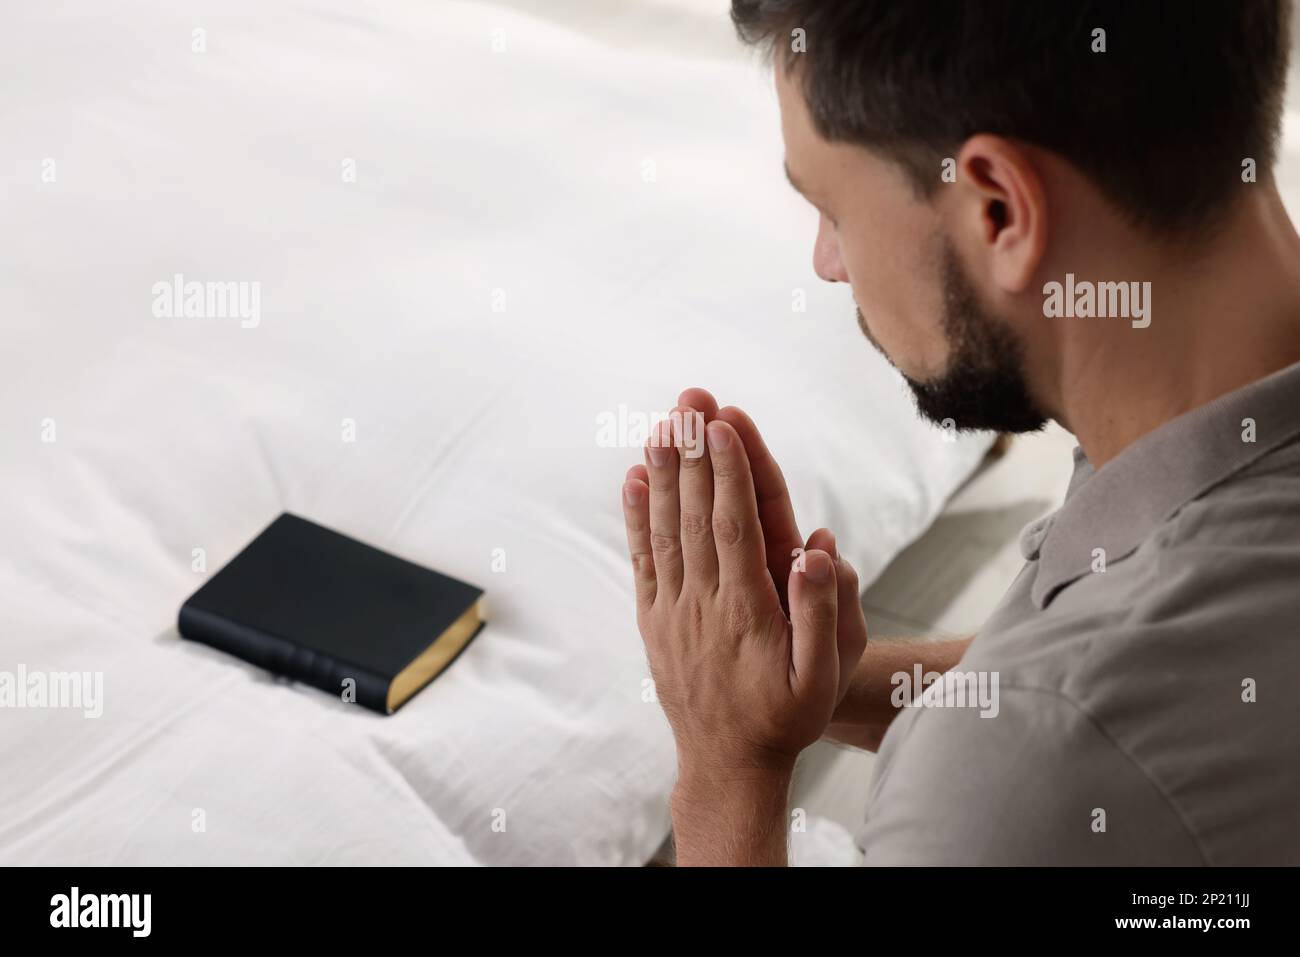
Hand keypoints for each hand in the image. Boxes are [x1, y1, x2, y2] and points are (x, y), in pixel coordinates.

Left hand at [620, 392, 858, 774]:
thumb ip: (821, 613)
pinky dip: (637, 517)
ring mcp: (673, 610)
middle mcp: (703, 603)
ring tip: (660, 422)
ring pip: (666, 529)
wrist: (727, 765)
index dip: (729, 473)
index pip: (735, 527)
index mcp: (747, 611)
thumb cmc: (785, 720)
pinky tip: (635, 478)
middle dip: (693, 453)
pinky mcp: (655, 620)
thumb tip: (813, 548)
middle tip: (688, 399)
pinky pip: (643, 560)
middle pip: (696, 515)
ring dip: (664, 473)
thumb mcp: (821, 679)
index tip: (722, 424)